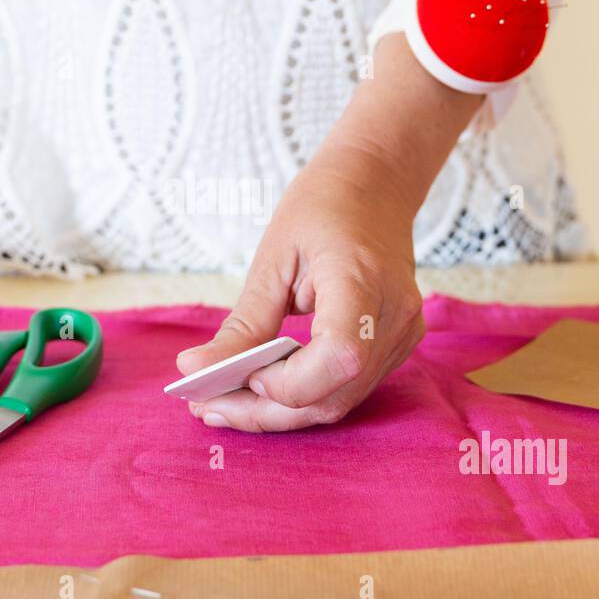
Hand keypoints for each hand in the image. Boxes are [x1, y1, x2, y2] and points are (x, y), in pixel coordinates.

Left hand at [175, 150, 426, 430]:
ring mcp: (403, 333)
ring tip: (225, 403)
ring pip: (340, 402)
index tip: (241, 376)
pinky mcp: (398, 345)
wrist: (376, 186)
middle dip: (267, 412)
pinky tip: (263, 389)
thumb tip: (195, 369)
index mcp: (362, 278)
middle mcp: (394, 314)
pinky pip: (348, 388)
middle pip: (334, 393)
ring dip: (280, 412)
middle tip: (209, 408)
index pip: (339, 355)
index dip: (289, 382)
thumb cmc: (322, 208)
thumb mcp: (272, 258)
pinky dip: (304, 397)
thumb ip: (243, 324)